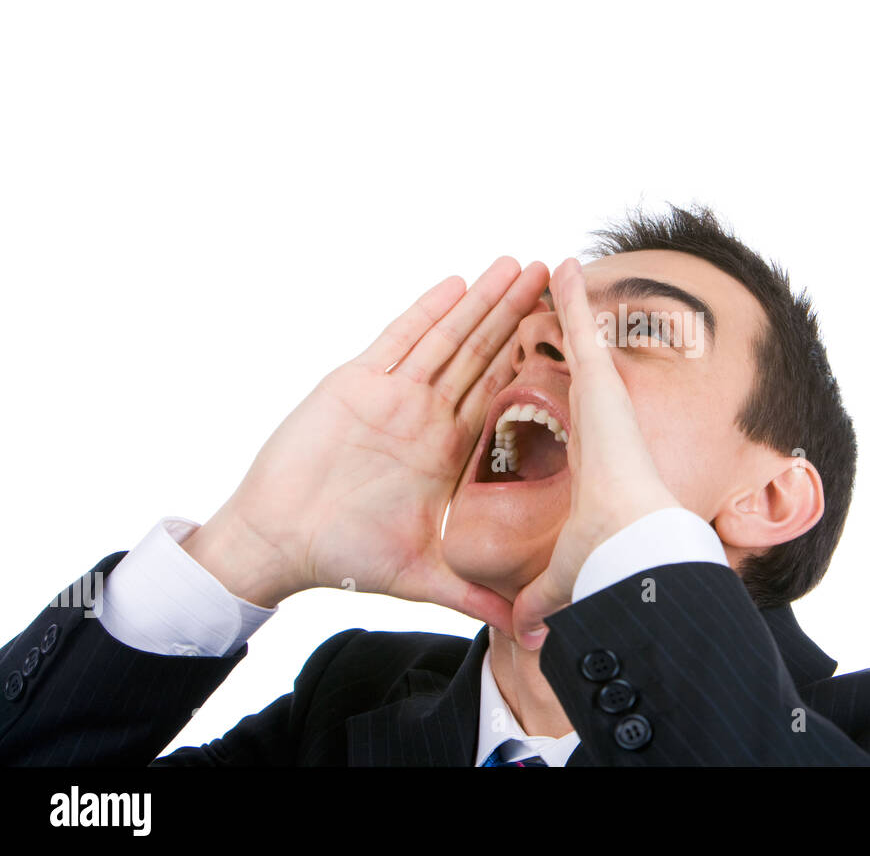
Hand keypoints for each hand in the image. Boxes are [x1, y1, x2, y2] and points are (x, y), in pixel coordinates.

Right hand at [186, 257, 548, 634]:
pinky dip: (426, 312)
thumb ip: (472, 593)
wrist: (278, 542)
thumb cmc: (343, 555)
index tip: (565, 335)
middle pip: (480, 352)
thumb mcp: (422, 575)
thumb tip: (519, 631)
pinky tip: (455, 284)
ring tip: (516, 265)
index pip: (497, 393)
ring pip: (447, 337)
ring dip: (481, 301)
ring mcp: (392, 394)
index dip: (529, 362)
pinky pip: (398, 339)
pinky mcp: (356, 382)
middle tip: (551, 274)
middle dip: (515, 313)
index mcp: (445, 447)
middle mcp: (425, 414)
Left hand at [511, 258, 680, 647]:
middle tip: (527, 301)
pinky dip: (574, 293)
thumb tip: (522, 631)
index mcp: (575, 452)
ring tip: (541, 267)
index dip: (528, 386)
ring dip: (554, 302)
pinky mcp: (602, 379)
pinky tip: (564, 263)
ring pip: (572, 336)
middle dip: (538, 330)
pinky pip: (583, 325)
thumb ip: (535, 593)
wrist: (629, 544)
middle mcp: (587, 416)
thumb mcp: (553, 569)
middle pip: (557, 363)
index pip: (546, 409)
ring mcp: (595, 393)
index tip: (516, 371)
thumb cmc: (602, 556)